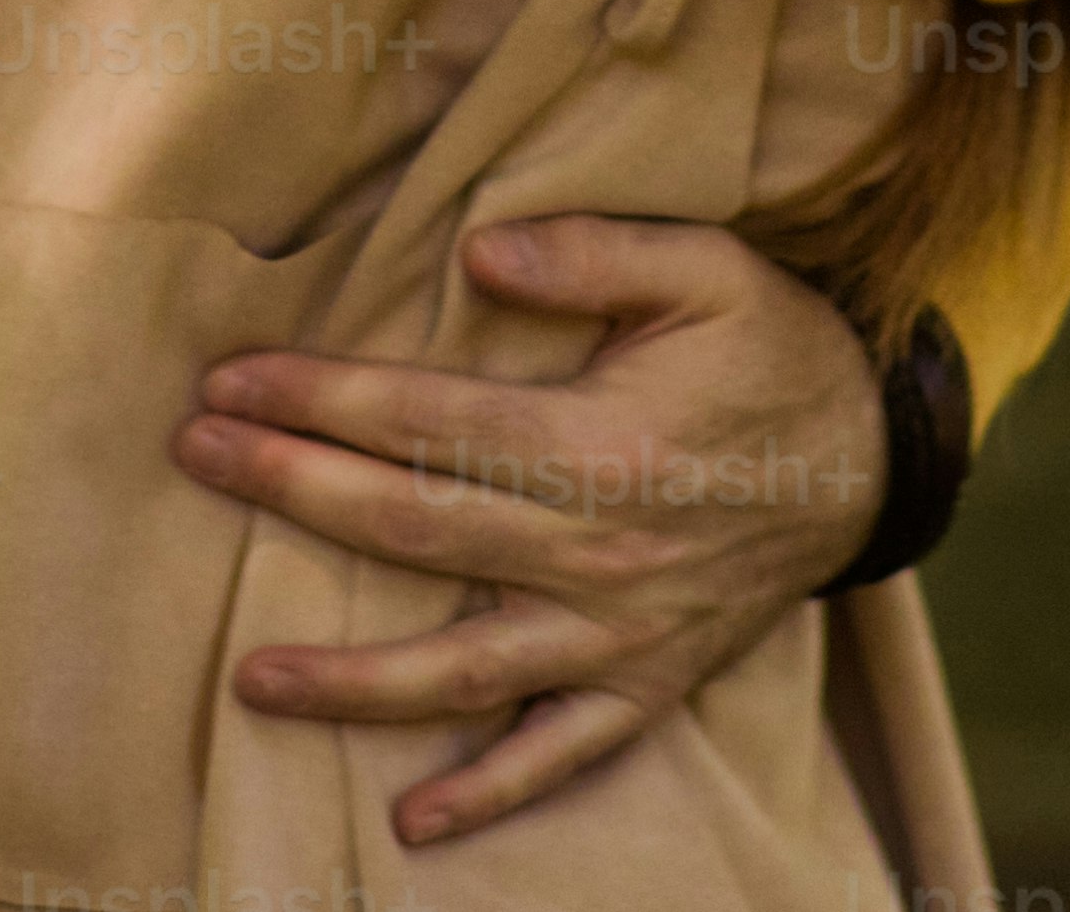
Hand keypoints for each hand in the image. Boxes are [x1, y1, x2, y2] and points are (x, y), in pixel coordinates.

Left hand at [189, 213, 879, 841]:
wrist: (872, 461)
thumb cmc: (774, 351)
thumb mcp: (709, 268)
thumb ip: (594, 251)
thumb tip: (478, 249)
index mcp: (603, 444)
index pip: (428, 422)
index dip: (321, 399)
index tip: (231, 381)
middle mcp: (599, 553)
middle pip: (415, 529)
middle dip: (293, 491)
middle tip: (197, 456)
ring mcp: (619, 635)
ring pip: (464, 670)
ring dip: (353, 680)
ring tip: (250, 680)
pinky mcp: (645, 686)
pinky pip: (560, 756)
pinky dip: (488, 794)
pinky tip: (411, 819)